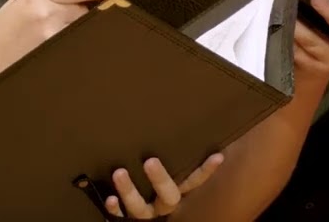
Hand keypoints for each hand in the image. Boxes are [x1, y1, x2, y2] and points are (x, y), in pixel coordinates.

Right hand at [0, 0, 128, 75]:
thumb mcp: (15, 9)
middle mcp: (47, 14)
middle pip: (86, 9)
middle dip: (92, 14)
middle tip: (97, 19)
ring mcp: (53, 38)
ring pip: (84, 29)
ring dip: (86, 32)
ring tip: (75, 39)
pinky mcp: (57, 57)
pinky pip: (79, 47)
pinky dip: (80, 47)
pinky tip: (73, 54)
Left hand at [105, 154, 222, 218]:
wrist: (131, 212)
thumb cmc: (145, 179)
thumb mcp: (162, 166)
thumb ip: (169, 152)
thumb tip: (180, 116)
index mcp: (175, 190)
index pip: (194, 181)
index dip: (205, 170)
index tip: (217, 155)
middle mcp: (162, 203)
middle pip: (169, 196)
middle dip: (160, 180)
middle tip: (150, 161)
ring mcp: (145, 213)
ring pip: (141, 208)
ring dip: (130, 192)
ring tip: (119, 173)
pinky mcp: (125, 219)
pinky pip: (120, 218)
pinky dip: (115, 209)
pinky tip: (110, 199)